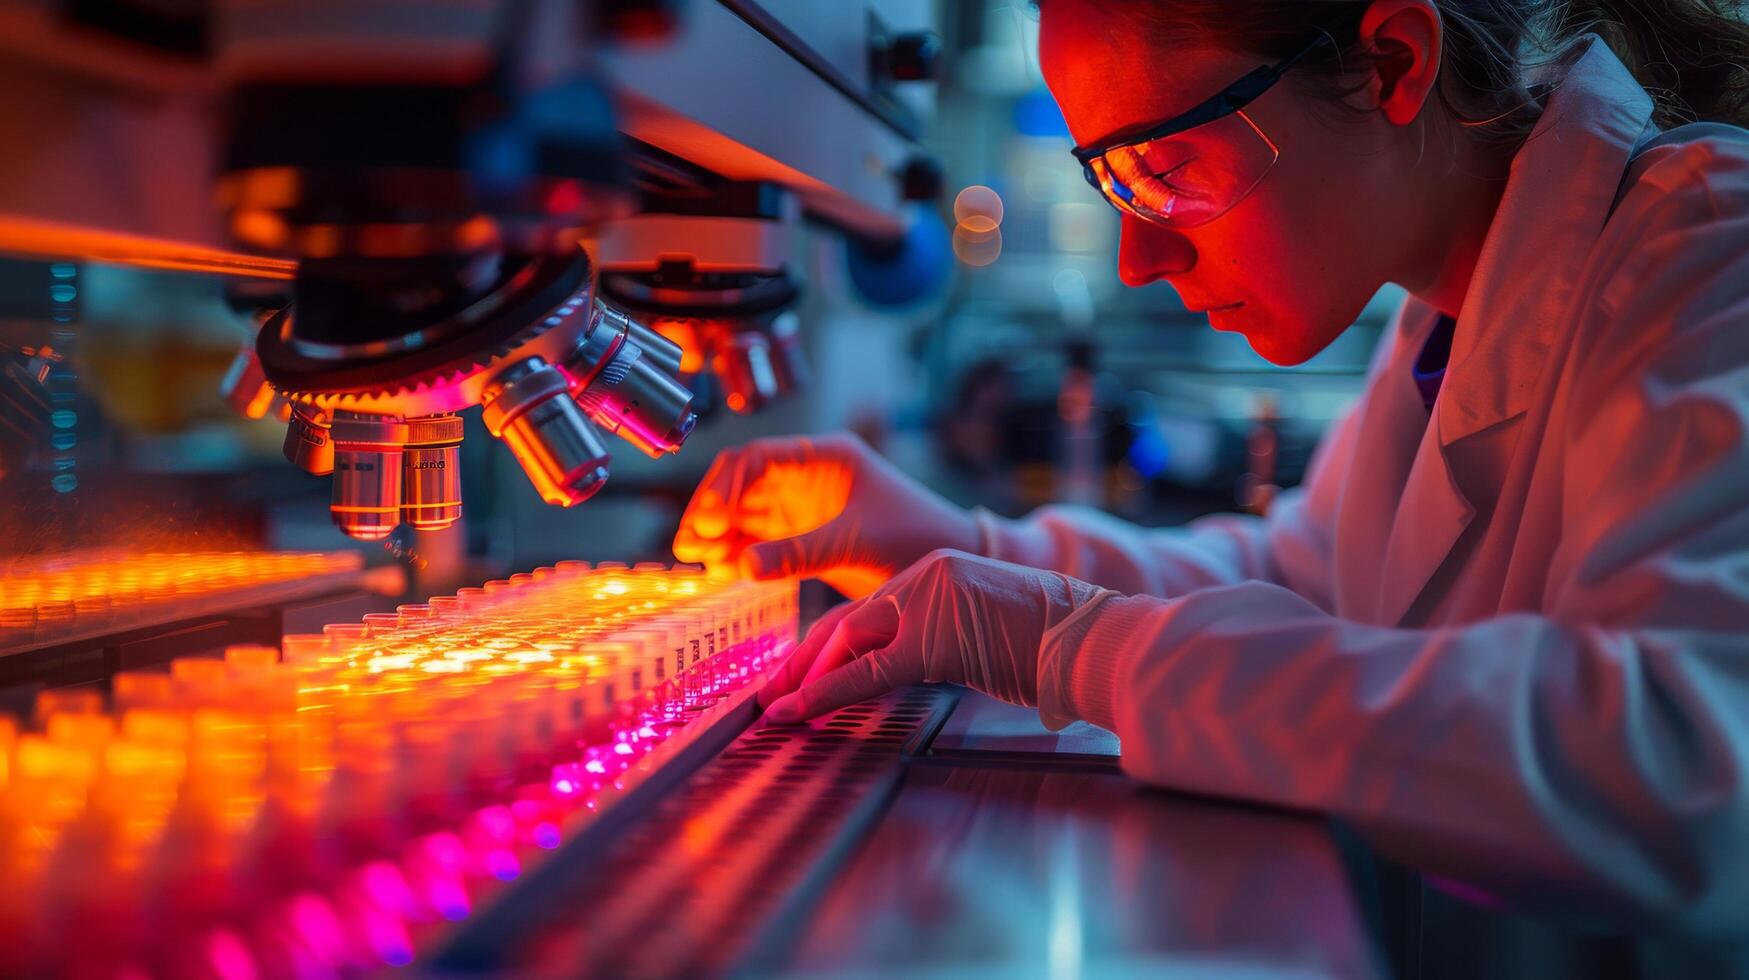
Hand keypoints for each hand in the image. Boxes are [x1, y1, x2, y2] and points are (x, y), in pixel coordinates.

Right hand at [671, 432, 980, 598]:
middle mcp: (806, 476)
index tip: (710, 519)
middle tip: (691, 543)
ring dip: (717, 532)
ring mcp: (803, 506)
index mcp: (824, 457)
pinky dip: (736, 552)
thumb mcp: (856, 542)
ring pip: (743, 512)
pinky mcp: (803, 536)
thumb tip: (741, 565)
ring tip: (697, 559)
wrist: (949, 559)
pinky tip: (720, 571)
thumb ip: (800, 552)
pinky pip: (757, 539)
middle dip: (711, 509)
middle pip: (740, 483)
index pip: (758, 458)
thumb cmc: (914, 536)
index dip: (726, 486)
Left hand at [760, 550, 1115, 722]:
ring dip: (805, 677)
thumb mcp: (980, 630)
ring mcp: (929, 602)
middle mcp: (925, 576)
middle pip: (844, 620)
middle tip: (768, 694)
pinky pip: (868, 670)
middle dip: (799, 661)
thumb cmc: (1049, 644)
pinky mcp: (936, 639)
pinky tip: (801, 710)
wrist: (1090, 640)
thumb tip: (893, 671)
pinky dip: (827, 692)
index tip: (793, 673)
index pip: (864, 609)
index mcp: (935, 571)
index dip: (821, 645)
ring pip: (848, 638)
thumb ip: (936, 639)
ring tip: (776, 709)